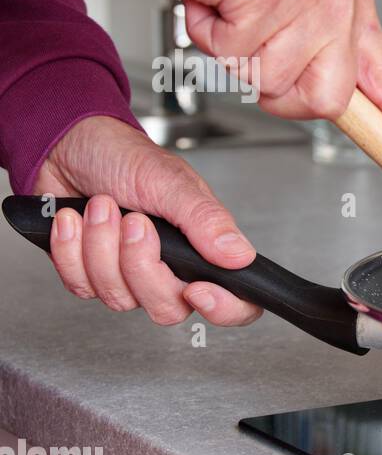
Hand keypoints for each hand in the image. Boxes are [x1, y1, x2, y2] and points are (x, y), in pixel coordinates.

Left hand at [32, 116, 261, 326]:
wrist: (68, 145)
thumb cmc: (124, 158)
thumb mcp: (172, 183)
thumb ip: (208, 220)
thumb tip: (240, 256)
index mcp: (204, 249)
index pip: (235, 303)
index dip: (222, 309)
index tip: (195, 288)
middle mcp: (171, 269)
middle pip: (167, 308)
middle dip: (140, 264)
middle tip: (134, 221)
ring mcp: (129, 277)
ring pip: (119, 298)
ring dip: (101, 247)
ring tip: (101, 206)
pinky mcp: (90, 275)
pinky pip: (81, 287)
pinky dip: (70, 249)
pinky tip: (74, 220)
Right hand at [149, 0, 381, 183]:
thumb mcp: (285, 23)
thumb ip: (315, 64)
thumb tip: (332, 108)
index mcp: (352, 11)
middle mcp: (341, 0)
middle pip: (328, 101)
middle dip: (280, 92)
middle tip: (254, 47)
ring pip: (277, 82)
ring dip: (238, 59)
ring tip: (231, 15)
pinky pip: (240, 55)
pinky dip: (213, 37)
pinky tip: (216, 2)